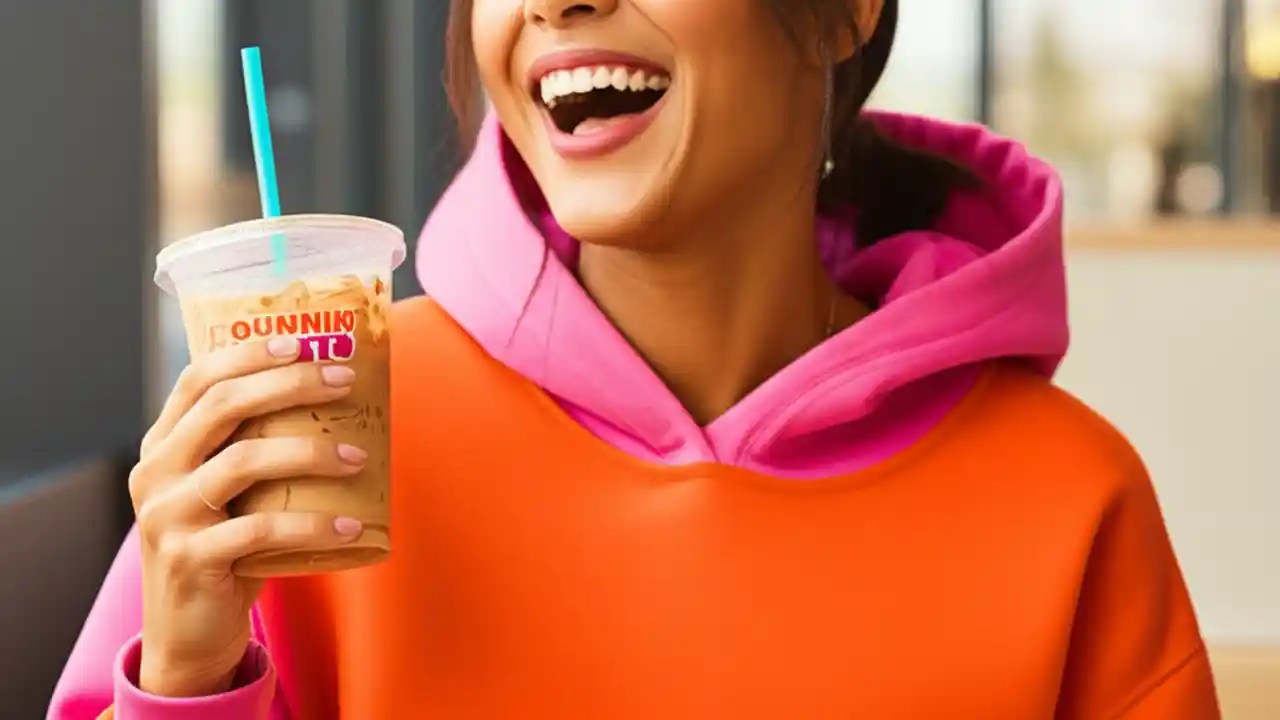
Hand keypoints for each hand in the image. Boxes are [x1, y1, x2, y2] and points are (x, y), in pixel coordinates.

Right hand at [129, 337, 365, 696]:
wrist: (190, 634)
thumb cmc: (226, 548)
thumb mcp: (230, 493)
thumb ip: (255, 449)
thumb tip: (338, 402)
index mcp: (163, 445)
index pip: (199, 379)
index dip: (249, 354)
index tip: (302, 341)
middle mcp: (155, 472)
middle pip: (224, 406)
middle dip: (290, 385)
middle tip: (345, 381)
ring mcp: (167, 516)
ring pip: (244, 462)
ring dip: (312, 453)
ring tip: (361, 458)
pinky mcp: (190, 559)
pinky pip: (262, 530)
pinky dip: (315, 524)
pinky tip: (353, 524)